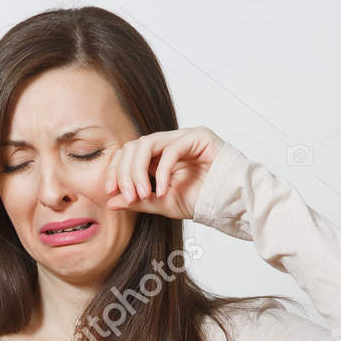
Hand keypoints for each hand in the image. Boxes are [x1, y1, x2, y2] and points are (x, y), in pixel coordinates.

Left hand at [103, 126, 224, 220]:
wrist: (230, 204)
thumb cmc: (201, 201)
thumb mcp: (162, 204)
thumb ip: (137, 201)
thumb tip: (110, 201)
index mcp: (157, 156)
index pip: (127, 154)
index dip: (115, 171)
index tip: (110, 192)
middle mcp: (168, 142)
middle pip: (133, 147)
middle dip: (124, 173)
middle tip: (129, 197)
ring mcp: (183, 137)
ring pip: (146, 144)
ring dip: (138, 171)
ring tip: (143, 195)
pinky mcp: (198, 136)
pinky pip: (171, 149)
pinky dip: (162, 171)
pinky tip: (163, 190)